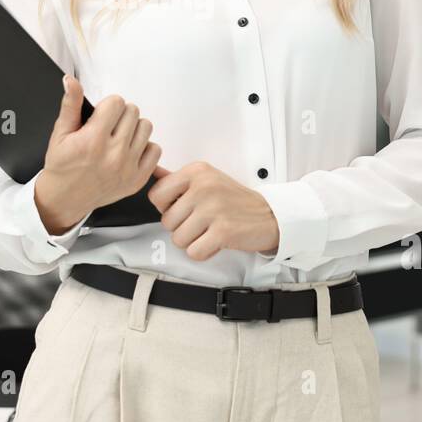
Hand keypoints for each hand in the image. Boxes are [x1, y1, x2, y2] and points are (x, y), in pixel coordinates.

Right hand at [34, 74, 162, 233]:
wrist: (66, 199)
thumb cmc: (62, 165)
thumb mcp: (60, 133)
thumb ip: (70, 105)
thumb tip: (70, 80)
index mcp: (92, 140)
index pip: (116, 102)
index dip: (108, 106)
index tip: (101, 116)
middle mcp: (113, 154)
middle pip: (132, 112)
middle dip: (120, 115)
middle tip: (108, 127)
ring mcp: (128, 168)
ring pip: (146, 127)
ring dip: (133, 128)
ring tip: (119, 137)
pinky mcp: (137, 180)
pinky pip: (155, 150)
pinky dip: (144, 147)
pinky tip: (129, 151)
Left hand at [147, 161, 280, 261]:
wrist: (270, 215)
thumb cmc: (235, 200)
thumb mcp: (207, 179)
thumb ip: (176, 178)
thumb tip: (151, 170)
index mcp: (196, 171)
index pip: (156, 194)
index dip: (167, 207)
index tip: (185, 207)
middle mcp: (203, 187)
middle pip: (166, 221)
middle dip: (182, 227)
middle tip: (203, 221)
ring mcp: (213, 209)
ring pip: (178, 239)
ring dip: (193, 241)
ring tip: (210, 230)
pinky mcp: (222, 232)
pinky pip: (194, 252)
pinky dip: (204, 252)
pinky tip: (216, 241)